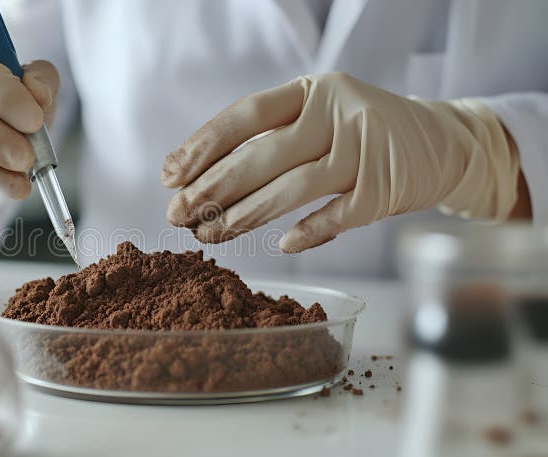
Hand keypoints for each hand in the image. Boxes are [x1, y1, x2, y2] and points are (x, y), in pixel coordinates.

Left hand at [162, 72, 520, 252]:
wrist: (441, 143)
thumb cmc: (359, 136)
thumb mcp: (316, 121)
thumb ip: (268, 143)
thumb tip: (195, 181)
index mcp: (310, 92)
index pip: (246, 115)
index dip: (203, 145)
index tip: (170, 176)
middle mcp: (336, 112)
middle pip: (262, 154)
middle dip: (213, 188)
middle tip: (178, 215)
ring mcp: (364, 148)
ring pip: (293, 187)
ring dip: (246, 216)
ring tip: (210, 236)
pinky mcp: (387, 187)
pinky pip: (338, 214)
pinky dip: (309, 232)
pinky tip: (281, 246)